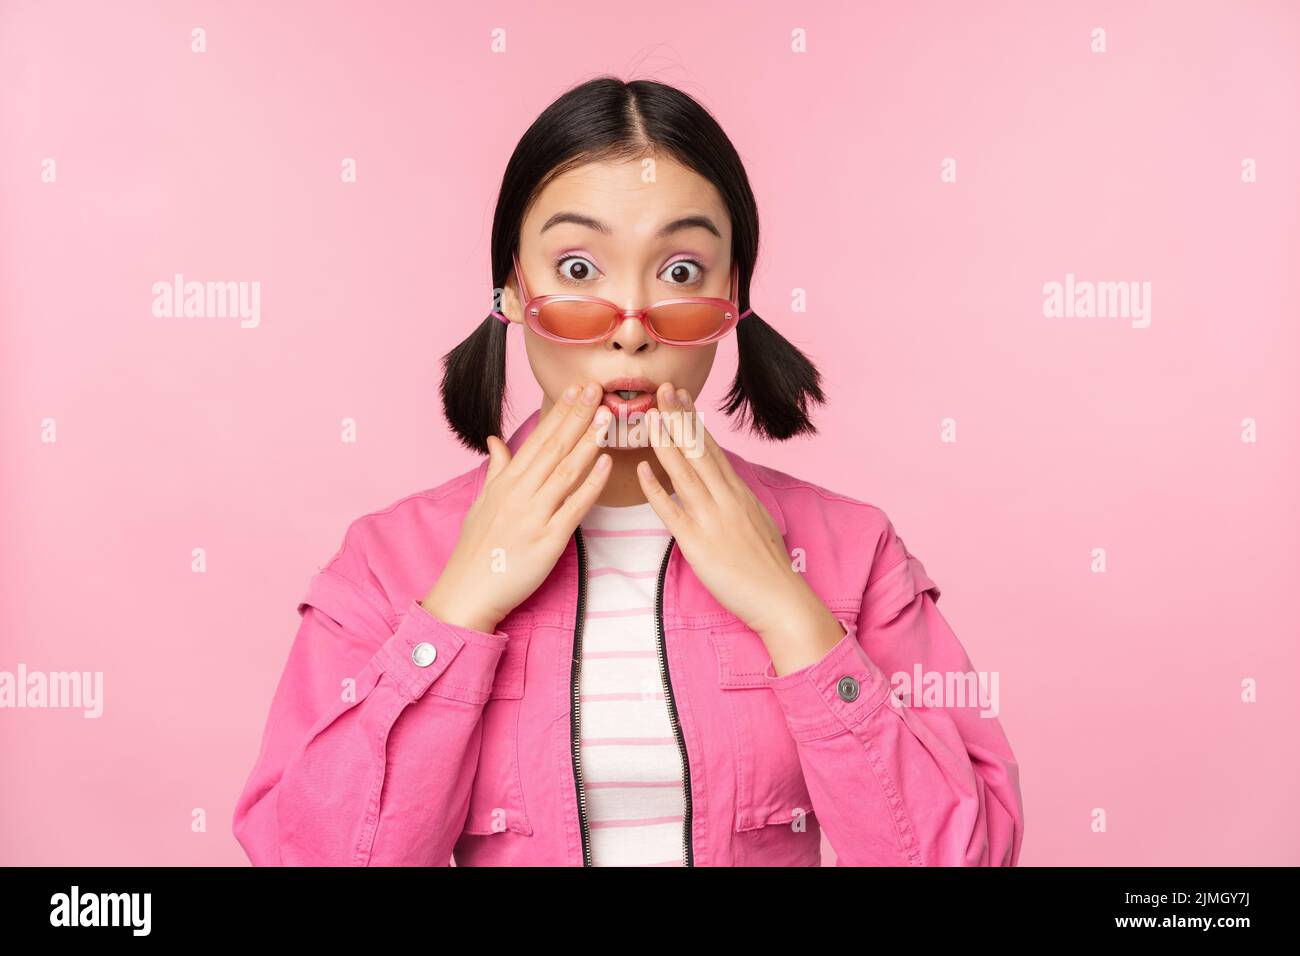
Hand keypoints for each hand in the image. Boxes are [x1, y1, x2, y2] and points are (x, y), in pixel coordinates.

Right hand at [423, 382, 612, 632]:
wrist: (468, 591)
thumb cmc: (475, 549)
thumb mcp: (481, 504)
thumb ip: (496, 471)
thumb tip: (496, 441)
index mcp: (505, 483)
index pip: (537, 440)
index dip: (559, 413)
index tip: (576, 389)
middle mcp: (519, 494)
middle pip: (554, 448)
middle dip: (577, 417)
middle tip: (597, 390)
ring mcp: (534, 516)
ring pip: (566, 471)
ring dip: (588, 442)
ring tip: (607, 418)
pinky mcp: (548, 540)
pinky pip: (574, 507)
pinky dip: (591, 484)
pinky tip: (606, 463)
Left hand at [634, 383, 842, 671]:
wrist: (780, 599)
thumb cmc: (768, 568)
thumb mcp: (757, 523)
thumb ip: (738, 503)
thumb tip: (727, 489)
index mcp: (739, 493)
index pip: (713, 449)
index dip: (694, 421)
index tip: (681, 396)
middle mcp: (726, 499)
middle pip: (699, 450)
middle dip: (680, 417)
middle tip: (664, 388)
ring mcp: (712, 519)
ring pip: (686, 472)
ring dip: (666, 442)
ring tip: (649, 416)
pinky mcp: (699, 543)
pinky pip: (674, 511)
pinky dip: (657, 489)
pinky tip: (643, 471)